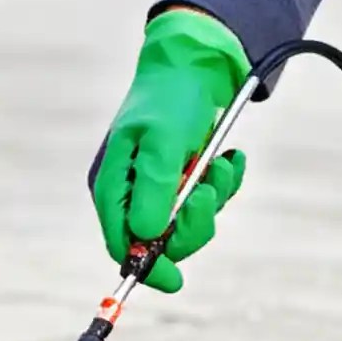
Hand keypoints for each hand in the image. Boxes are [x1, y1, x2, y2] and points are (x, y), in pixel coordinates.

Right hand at [89, 8, 250, 292]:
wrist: (198, 61)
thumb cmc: (172, 98)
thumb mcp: (162, 143)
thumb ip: (154, 191)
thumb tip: (146, 238)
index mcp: (111, 186)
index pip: (121, 245)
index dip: (146, 267)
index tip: (175, 279)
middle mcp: (131, 192)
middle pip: (159, 242)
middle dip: (192, 223)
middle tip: (207, 191)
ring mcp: (158, 187)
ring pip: (188, 223)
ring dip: (213, 197)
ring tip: (218, 164)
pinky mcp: (184, 179)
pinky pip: (208, 202)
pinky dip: (225, 183)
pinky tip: (230, 158)